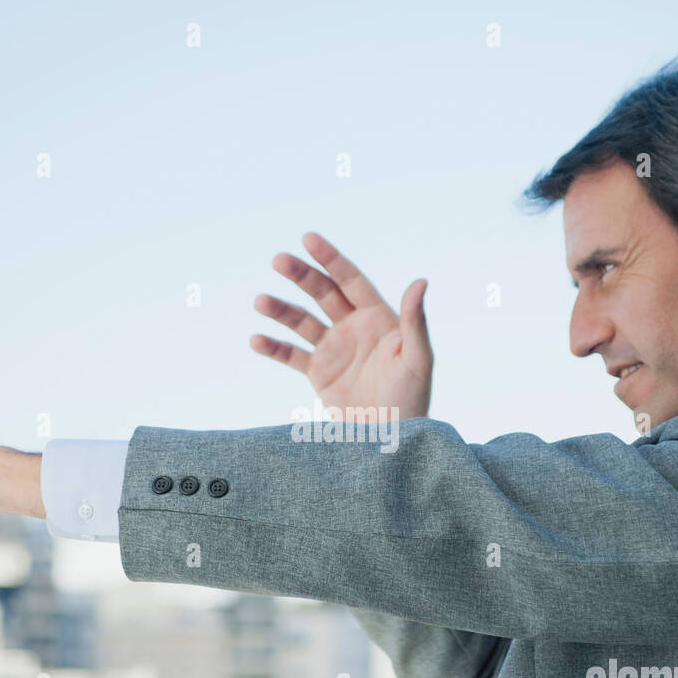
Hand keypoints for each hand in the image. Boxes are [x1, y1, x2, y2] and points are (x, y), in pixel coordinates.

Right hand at [251, 232, 433, 418]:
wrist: (389, 438)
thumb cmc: (412, 400)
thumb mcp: (418, 360)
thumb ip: (415, 322)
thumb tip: (420, 281)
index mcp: (378, 318)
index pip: (351, 280)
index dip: (330, 259)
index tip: (308, 239)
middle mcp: (353, 327)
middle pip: (322, 293)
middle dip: (301, 276)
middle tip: (279, 260)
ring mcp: (334, 349)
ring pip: (302, 321)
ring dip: (281, 310)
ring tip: (261, 301)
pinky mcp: (318, 372)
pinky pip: (291, 355)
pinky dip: (274, 347)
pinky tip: (257, 340)